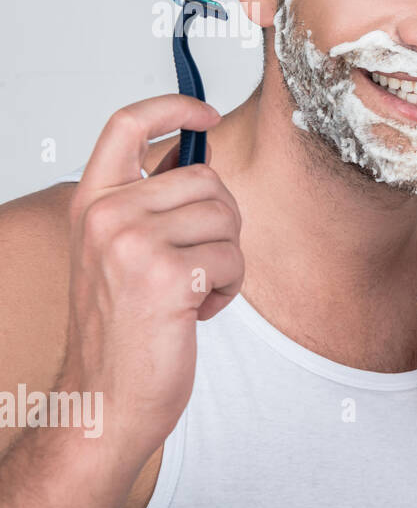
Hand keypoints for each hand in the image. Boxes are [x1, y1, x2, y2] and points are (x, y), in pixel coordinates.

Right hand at [65, 95, 243, 463]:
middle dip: (221, 222)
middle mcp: (106, 215)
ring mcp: (134, 244)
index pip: (126, 124)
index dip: (173, 107)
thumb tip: (195, 151)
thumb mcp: (119, 252)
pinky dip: (228, 289)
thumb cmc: (123, 330)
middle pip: (207, 179)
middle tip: (196, 266)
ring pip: (227, 218)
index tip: (205, 114)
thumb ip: (150, 202)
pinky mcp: (168, 276)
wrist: (104, 401)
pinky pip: (235, 259)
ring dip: (226, 259)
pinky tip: (195, 313)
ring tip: (190, 292)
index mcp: (91, 202)